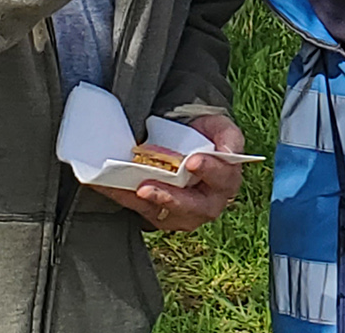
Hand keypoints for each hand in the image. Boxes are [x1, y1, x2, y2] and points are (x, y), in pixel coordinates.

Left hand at [91, 113, 245, 232]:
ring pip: (167, 216)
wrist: (188, 142)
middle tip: (149, 187)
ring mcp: (183, 214)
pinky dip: (127, 200)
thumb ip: (229, 137)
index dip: (209, 170)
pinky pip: (143, 212)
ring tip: (135, 190)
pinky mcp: (160, 216)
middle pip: (193, 207)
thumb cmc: (207, 137)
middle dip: (170, 197)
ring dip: (148, 203)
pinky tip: (113, 187)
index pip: (222, 178)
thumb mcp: (220, 127)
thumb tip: (230, 151)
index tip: (192, 161)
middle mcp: (207, 203)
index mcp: (226, 181)